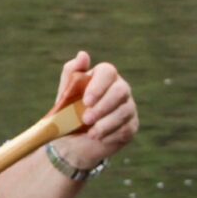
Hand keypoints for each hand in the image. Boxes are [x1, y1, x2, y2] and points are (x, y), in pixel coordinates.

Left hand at [52, 52, 137, 168]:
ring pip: (125, 110)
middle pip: (121, 90)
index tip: (86, 101)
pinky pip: (127, 128)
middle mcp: (119, 89)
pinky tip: (98, 138)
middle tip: (86, 119)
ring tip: (91, 133)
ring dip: (106, 123)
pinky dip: (111, 135)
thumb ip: (71, 74)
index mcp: (102, 78)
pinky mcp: (131, 126)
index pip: (108, 71)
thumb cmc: (68, 115)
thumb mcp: (64, 95)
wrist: (71, 143)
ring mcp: (128, 107)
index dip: (99, 85)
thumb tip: (83, 54)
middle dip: (103, 106)